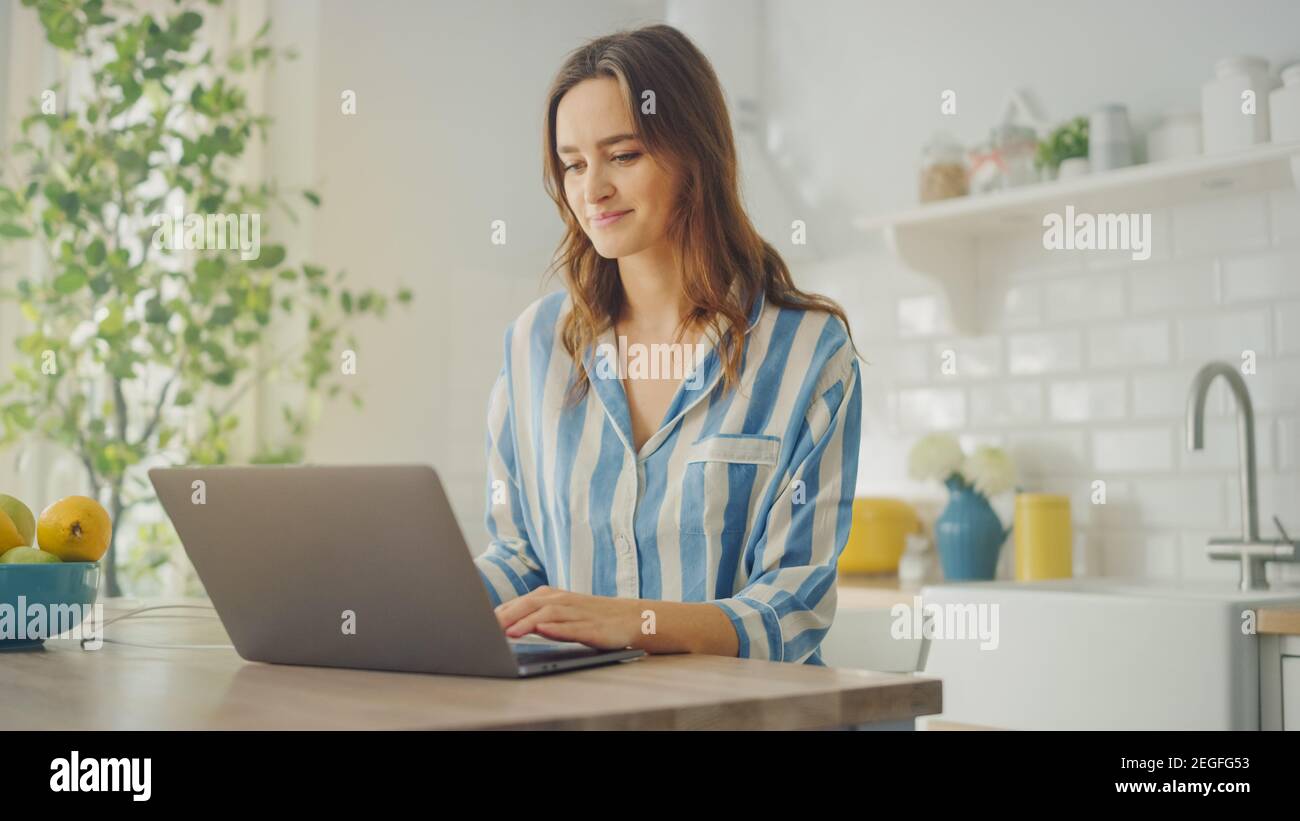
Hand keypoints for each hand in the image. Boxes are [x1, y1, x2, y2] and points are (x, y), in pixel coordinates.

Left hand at [494, 586, 642, 649]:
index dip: (498, 614)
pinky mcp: (592, 627)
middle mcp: (562, 601)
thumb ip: (534, 615)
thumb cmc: (589, 616)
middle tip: (487, 630)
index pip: (519, 603)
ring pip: (548, 615)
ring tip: (511, 633)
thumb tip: (503, 625)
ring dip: (528, 623)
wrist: (628, 618)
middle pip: (529, 605)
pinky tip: (544, 631)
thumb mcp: (560, 611)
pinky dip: (557, 628)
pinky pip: (572, 627)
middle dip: (507, 617)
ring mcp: (577, 613)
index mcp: (550, 596)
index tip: (478, 624)